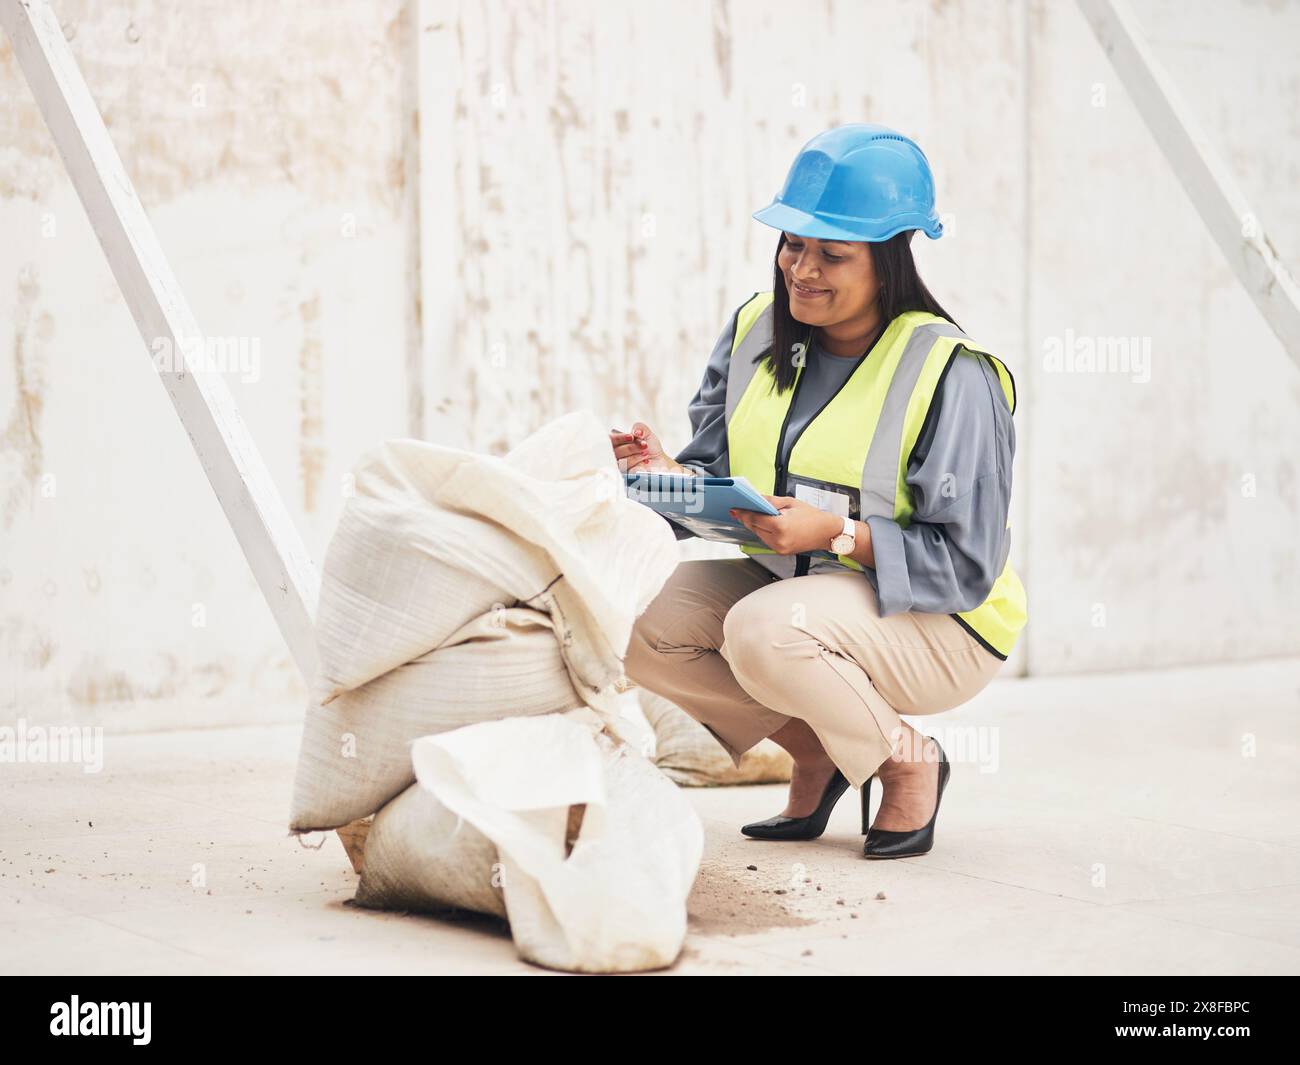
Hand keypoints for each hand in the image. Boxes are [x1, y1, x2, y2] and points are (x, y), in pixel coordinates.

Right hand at [609, 422, 683, 473]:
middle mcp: (615, 454)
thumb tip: (636, 432)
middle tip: (644, 445)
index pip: (609, 440)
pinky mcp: (625, 475)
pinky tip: (646, 461)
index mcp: (617, 443)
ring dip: (635, 455)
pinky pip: (627, 469)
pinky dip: (637, 463)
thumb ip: (640, 428)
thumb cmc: (650, 447)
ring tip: (646, 453)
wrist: (660, 461)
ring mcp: (619, 466)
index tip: (631, 436)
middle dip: (631, 447)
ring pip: (620, 460)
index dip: (618, 438)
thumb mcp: (646, 433)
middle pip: (614, 451)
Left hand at [729, 495, 843, 554]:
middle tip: (741, 509)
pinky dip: (763, 531)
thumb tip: (755, 497)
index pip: (755, 519)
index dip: (743, 512)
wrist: (827, 532)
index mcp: (781, 526)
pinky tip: (763, 524)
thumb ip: (770, 501)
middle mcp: (778, 540)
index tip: (735, 508)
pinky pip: (766, 540)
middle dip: (747, 518)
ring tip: (752, 514)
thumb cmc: (812, 516)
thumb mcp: (791, 503)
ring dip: (755, 525)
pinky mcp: (781, 552)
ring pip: (758, 535)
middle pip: (754, 527)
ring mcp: (779, 548)